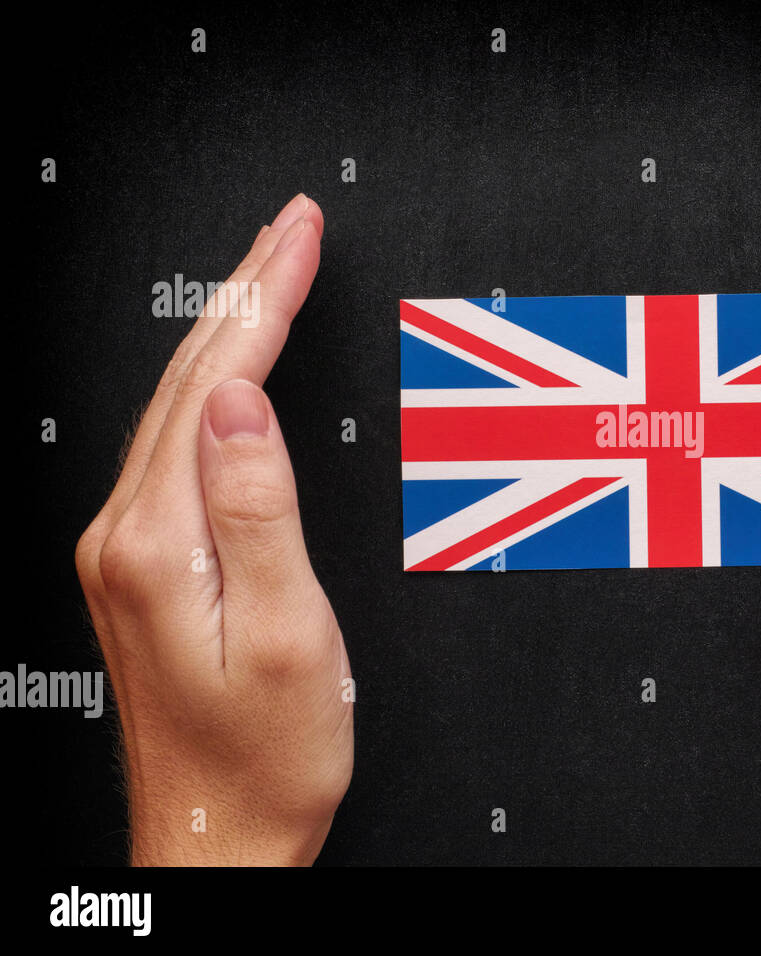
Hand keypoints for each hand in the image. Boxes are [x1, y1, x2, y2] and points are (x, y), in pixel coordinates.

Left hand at [74, 194, 352, 865]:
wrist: (214, 833)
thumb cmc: (262, 754)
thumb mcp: (286, 634)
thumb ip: (257, 510)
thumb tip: (244, 404)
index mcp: (160, 541)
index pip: (217, 382)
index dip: (263, 298)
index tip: (298, 235)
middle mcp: (125, 534)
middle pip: (186, 379)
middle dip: (243, 291)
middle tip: (290, 227)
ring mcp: (126, 547)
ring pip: (178, 405)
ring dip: (226, 331)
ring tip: (267, 275)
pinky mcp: (143, 564)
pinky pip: (176, 445)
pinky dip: (215, 388)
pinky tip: (235, 374)